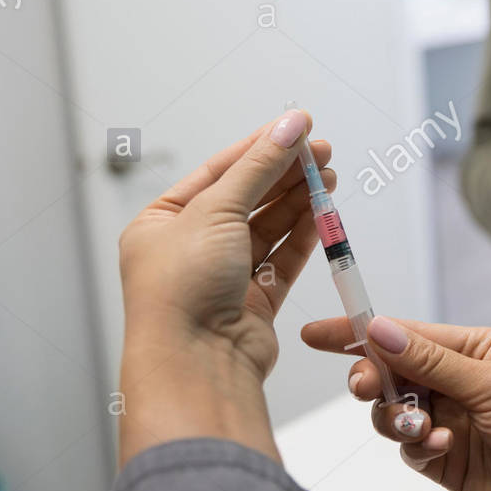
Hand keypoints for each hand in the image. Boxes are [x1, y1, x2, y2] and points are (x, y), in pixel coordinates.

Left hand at [117, 109, 334, 467]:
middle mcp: (189, 249)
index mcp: (161, 223)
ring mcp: (222, 277)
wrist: (196, 363)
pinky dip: (303, 234)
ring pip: (268, 229)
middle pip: (246, 198)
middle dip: (285, 174)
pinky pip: (282, 259)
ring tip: (330, 176)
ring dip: (299, 201)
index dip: (259, 148)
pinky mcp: (253, 302)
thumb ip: (260, 166)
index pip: (217, 172)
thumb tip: (291, 126)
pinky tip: (322, 211)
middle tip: (323, 152)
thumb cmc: (182, 289)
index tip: (297, 129)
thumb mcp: (217, 209)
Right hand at [300, 316, 490, 490]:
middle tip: (368, 389)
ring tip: (424, 428)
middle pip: (390, 373)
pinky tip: (442, 447)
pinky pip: (410, 449)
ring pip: (393, 413)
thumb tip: (379, 328)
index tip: (317, 333)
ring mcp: (449, 421)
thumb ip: (431, 361)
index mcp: (471, 348)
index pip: (405, 333)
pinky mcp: (448, 460)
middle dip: (372, 380)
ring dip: (397, 418)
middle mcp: (456, 381)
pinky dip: (417, 447)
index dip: (358, 331)